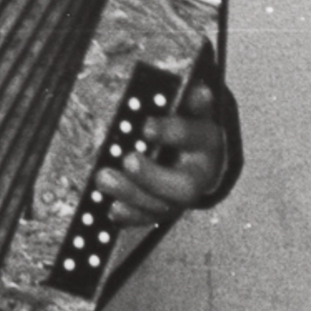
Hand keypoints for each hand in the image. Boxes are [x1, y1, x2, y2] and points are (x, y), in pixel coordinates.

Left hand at [96, 79, 227, 222]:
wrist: (202, 158)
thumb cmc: (189, 127)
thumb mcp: (192, 109)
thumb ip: (191, 101)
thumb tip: (195, 90)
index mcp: (206, 143)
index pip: (194, 137)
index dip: (171, 133)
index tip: (145, 127)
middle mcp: (199, 176)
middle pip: (182, 186)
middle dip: (152, 176)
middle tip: (128, 160)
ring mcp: (182, 199)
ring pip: (162, 206)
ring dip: (131, 194)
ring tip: (104, 178)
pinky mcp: (165, 211)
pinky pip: (148, 219)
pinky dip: (129, 216)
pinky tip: (111, 208)